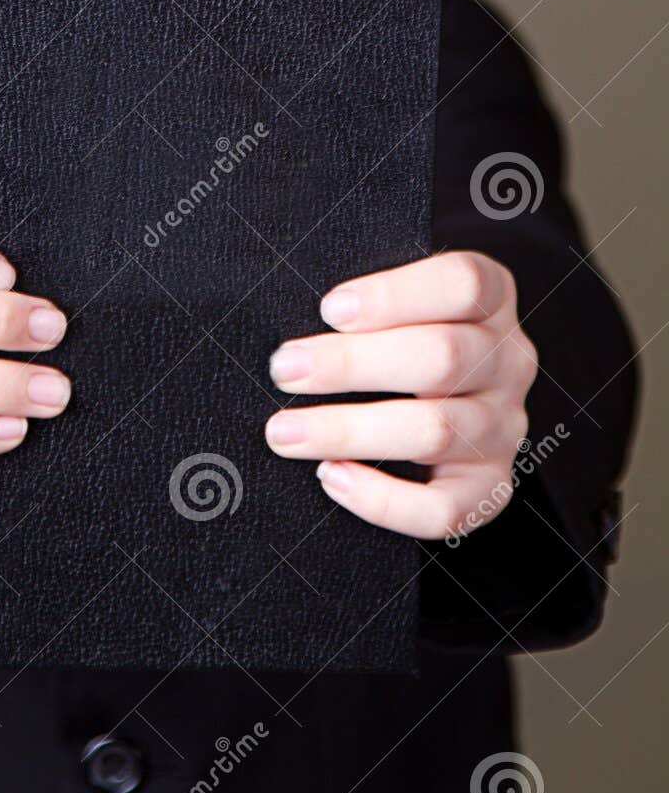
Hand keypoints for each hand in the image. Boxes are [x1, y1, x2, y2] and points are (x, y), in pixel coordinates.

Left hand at [264, 250, 538, 539]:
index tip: (329, 309)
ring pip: (436, 431)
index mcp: (491, 300)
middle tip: (285, 369)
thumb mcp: (392, 303)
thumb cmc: (393, 336)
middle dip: (351, 364)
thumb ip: (363, 302)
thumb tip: (286, 308)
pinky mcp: (488, 488)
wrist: (433, 402)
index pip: (464, 284)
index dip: (396, 295)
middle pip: (443, 357)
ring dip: (349, 430)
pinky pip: (444, 509)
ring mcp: (503, 428)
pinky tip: (331, 476)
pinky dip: (383, 499)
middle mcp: (508, 362)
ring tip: (285, 431)